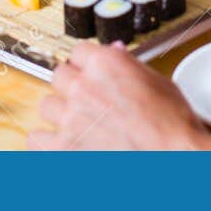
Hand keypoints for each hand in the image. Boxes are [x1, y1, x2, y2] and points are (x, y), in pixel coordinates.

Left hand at [29, 42, 210, 150]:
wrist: (175, 158)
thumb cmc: (173, 126)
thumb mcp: (157, 82)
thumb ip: (128, 66)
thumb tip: (115, 53)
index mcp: (106, 63)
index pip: (77, 52)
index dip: (86, 65)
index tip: (90, 74)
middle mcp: (83, 86)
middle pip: (59, 75)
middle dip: (71, 86)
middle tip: (87, 101)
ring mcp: (70, 118)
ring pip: (46, 106)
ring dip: (60, 114)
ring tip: (77, 126)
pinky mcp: (62, 149)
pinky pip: (36, 140)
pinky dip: (46, 143)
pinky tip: (61, 146)